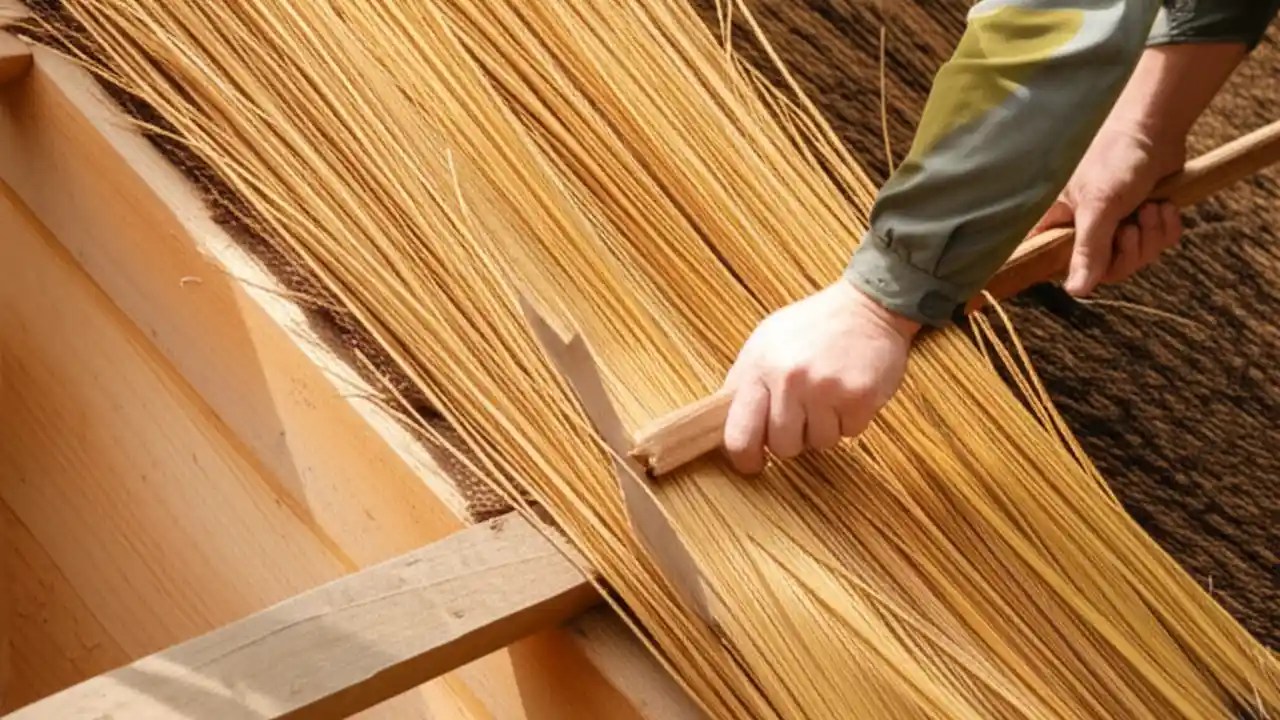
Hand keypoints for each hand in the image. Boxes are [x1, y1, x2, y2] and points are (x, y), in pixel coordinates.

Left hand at [721, 280, 919, 473]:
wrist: (868, 305)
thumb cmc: (813, 326)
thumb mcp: (765, 343)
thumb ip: (744, 382)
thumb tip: (724, 424)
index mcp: (759, 367)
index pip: (739, 435)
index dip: (745, 458)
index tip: (753, 462)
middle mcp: (789, 380)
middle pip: (782, 447)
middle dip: (792, 438)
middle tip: (802, 413)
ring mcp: (825, 389)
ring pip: (818, 444)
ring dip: (824, 428)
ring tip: (828, 396)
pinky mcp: (860, 397)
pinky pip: (849, 434)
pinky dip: (850, 420)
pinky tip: (848, 393)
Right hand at [1034, 124, 1185, 296]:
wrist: (1154, 127)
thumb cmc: (1115, 157)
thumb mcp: (1098, 206)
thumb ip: (1088, 249)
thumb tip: (1076, 291)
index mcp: (1058, 224)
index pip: (1053, 264)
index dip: (1076, 271)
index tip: (1099, 263)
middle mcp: (1083, 228)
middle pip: (1105, 270)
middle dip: (1129, 251)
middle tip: (1133, 227)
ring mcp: (1114, 225)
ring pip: (1136, 257)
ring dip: (1152, 235)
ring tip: (1152, 207)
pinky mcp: (1142, 219)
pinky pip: (1158, 243)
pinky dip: (1166, 227)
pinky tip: (1164, 206)